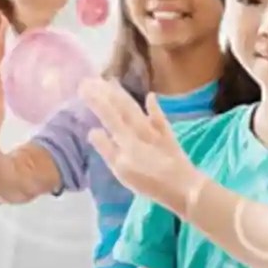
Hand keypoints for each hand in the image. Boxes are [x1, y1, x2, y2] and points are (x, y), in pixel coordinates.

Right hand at [80, 78, 203, 212]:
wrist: (184, 187)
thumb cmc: (150, 184)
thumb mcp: (122, 172)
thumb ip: (107, 149)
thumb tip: (92, 131)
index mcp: (124, 139)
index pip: (106, 115)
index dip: (95, 100)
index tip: (83, 86)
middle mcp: (137, 130)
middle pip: (119, 108)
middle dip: (104, 92)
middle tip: (92, 79)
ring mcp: (153, 131)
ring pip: (134, 109)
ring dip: (122, 95)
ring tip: (110, 82)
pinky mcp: (167, 136)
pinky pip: (160, 118)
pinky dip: (154, 107)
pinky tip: (151, 96)